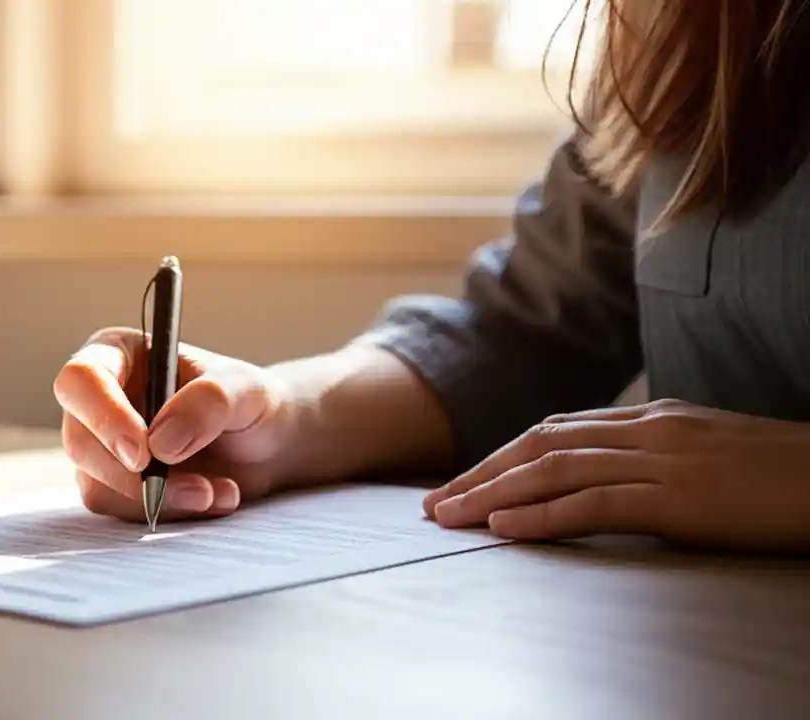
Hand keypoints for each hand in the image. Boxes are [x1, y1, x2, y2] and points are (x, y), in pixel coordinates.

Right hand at [53, 327, 296, 522]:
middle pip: (79, 440)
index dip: (104, 416)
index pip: (82, 380)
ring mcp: (103, 446)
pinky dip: (170, 511)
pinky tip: (213, 498)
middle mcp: (101, 400)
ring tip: (218, 491)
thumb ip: (208, 402)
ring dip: (161, 498)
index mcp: (118, 354)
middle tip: (197, 488)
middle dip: (132, 475)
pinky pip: (122, 511)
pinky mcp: (115, 486)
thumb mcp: (244, 390)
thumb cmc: (249, 402)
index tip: (143, 452)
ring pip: (98, 485)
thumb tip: (160, 443)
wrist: (265, 446)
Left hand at [423, 399, 809, 551]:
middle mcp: (646, 430)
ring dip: (491, 495)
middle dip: (479, 474)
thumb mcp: (706, 452)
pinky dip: (541, 516)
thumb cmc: (779, 474)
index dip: (501, 455)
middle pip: (539, 445)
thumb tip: (605, 474)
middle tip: (432, 503)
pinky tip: (504, 530)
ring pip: (553, 470)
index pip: (556, 430)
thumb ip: (653, 455)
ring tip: (447, 518)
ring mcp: (661, 461)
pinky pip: (593, 504)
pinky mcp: (678, 499)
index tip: (462, 480)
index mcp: (652, 418)